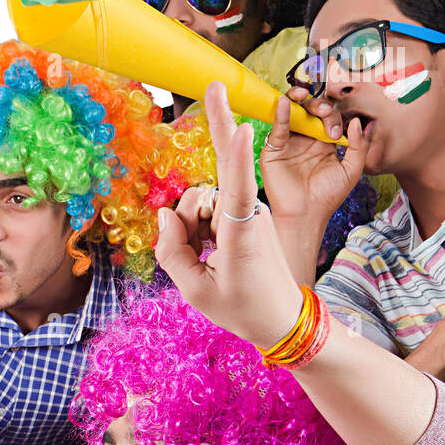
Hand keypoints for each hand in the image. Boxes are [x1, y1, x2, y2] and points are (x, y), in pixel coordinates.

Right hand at [156, 82, 303, 348]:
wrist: (281, 318)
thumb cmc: (243, 308)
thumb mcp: (196, 292)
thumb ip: (171, 253)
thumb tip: (164, 215)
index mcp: (241, 235)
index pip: (238, 187)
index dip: (237, 155)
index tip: (245, 125)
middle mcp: (249, 214)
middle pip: (200, 195)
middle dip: (186, 218)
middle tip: (198, 237)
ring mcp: (249, 212)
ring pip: (202, 203)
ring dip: (192, 229)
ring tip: (205, 261)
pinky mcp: (246, 214)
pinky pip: (211, 211)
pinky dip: (201, 231)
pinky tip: (208, 254)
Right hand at [260, 92, 370, 229]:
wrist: (306, 216)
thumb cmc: (328, 198)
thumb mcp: (352, 170)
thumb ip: (360, 145)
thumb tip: (357, 120)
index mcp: (324, 142)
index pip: (329, 116)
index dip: (335, 114)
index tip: (338, 132)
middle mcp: (306, 139)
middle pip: (311, 109)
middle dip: (320, 105)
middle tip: (327, 113)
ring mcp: (289, 143)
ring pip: (293, 112)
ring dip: (299, 98)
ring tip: (305, 95)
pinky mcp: (274, 150)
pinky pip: (277, 127)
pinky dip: (281, 113)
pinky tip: (286, 102)